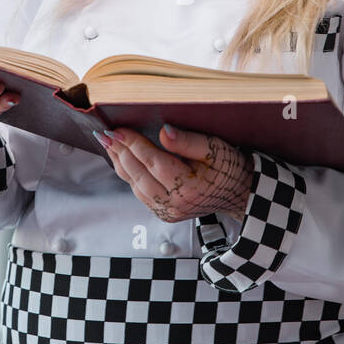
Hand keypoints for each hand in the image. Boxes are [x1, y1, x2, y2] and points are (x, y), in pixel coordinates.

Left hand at [95, 123, 253, 223]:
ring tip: (109, 144)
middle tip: (104, 133)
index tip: (118, 128)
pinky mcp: (165, 214)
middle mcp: (175, 204)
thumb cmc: (228, 167)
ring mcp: (168, 212)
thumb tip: (164, 132)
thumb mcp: (215, 148)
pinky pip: (140, 193)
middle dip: (120, 152)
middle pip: (138, 175)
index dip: (133, 144)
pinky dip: (130, 175)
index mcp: (188, 187)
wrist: (239, 193)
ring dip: (120, 163)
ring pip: (135, 186)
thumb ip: (188, 141)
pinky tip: (123, 160)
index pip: (153, 162)